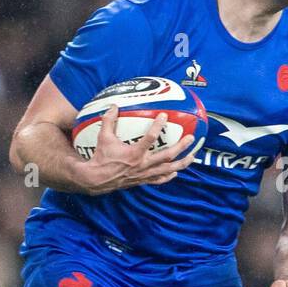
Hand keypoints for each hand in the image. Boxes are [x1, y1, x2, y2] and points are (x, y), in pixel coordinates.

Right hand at [72, 107, 195, 195]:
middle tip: (190, 138)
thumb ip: (109, 121)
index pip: (150, 138)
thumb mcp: (103, 137)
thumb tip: (113, 106)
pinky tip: (175, 172)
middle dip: (181, 146)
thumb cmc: (100, 158)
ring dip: (181, 163)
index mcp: (134, 153)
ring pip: (167, 169)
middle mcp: (142, 164)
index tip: (165, 116)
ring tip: (192, 156)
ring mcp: (144, 174)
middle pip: (167, 155)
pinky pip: (158, 179)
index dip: (158, 126)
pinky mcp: (142, 180)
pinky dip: (168, 176)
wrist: (96, 179)